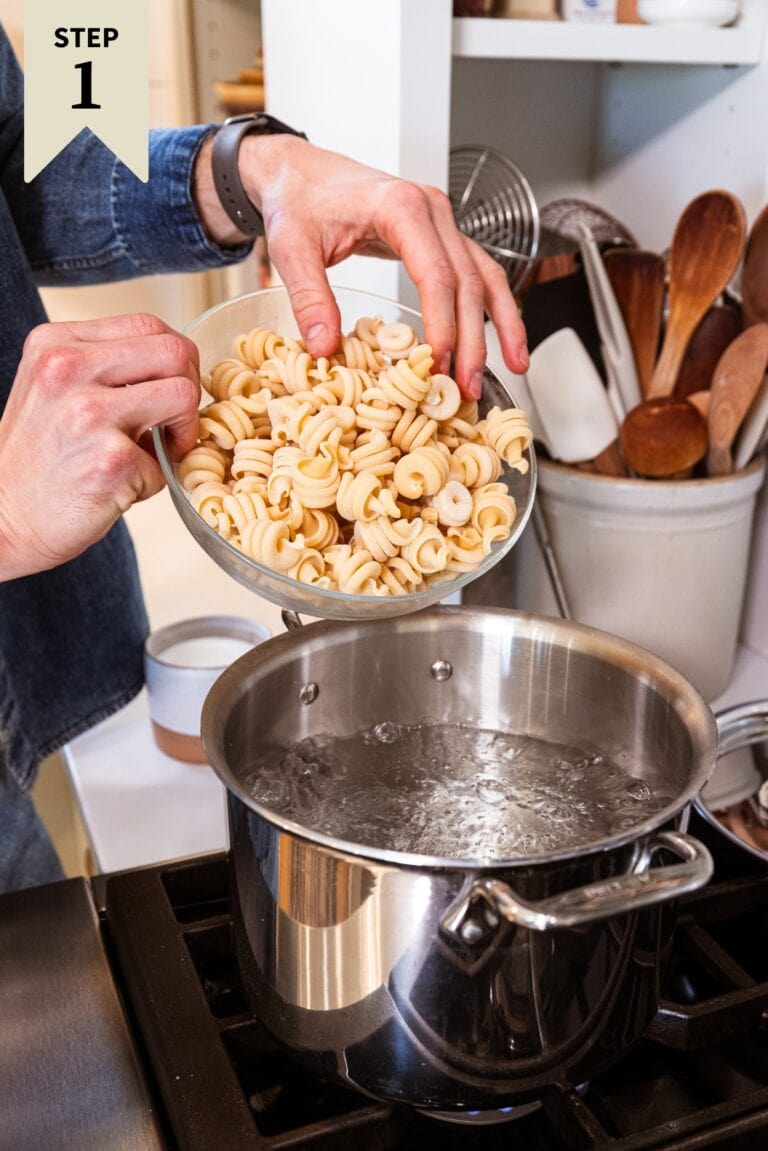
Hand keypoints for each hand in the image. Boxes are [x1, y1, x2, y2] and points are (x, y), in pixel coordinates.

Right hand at [0, 313, 199, 578]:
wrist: (4, 519)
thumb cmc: (38, 460)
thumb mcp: (55, 390)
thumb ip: (106, 367)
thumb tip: (179, 366)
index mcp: (56, 343)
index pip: (148, 325)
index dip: (176, 361)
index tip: (169, 392)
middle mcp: (67, 368)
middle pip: (175, 351)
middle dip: (191, 389)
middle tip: (177, 422)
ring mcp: (88, 412)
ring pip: (184, 395)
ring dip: (183, 431)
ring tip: (157, 454)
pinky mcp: (110, 459)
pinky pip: (166, 461)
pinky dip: (154, 480)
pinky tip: (123, 487)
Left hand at [194, 134, 527, 400]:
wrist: (300, 172)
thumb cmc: (299, 200)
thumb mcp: (291, 248)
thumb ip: (308, 297)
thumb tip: (325, 347)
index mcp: (401, 206)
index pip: (436, 274)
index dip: (442, 324)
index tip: (436, 364)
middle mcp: (432, 211)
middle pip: (467, 282)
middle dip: (472, 339)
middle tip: (468, 386)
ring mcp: (442, 223)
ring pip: (485, 276)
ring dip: (502, 325)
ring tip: (513, 367)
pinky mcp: (440, 237)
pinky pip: (477, 274)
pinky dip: (494, 309)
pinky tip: (504, 343)